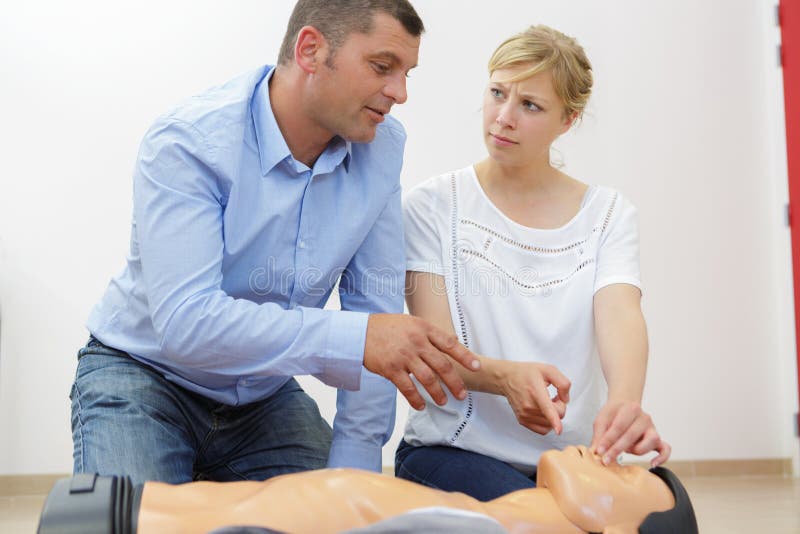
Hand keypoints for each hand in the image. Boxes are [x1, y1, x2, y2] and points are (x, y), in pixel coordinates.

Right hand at [363, 314, 479, 409]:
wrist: (359, 332)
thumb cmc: (386, 328)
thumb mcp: (410, 323)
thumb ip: (429, 334)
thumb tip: (451, 345)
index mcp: (423, 329)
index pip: (449, 343)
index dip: (465, 356)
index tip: (477, 367)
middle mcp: (416, 342)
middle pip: (442, 365)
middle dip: (455, 382)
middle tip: (462, 395)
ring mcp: (403, 355)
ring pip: (427, 378)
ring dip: (438, 393)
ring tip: (444, 402)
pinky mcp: (391, 368)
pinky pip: (407, 387)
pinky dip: (416, 399)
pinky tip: (421, 405)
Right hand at [499, 361, 570, 434]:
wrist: (507, 378)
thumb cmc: (526, 373)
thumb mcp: (548, 369)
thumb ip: (562, 383)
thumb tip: (566, 399)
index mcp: (536, 392)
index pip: (547, 409)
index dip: (554, 420)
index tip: (558, 430)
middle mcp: (529, 406)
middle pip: (556, 416)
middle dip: (560, 407)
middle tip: (555, 398)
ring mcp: (525, 415)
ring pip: (550, 424)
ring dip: (554, 415)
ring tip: (547, 403)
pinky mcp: (523, 421)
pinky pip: (542, 430)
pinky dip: (547, 424)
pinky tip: (544, 412)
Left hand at [590, 400, 670, 466]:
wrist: (626, 406)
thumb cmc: (613, 414)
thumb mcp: (602, 419)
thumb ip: (599, 434)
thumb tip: (596, 450)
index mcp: (630, 409)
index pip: (619, 426)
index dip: (608, 440)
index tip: (599, 451)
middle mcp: (644, 418)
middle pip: (631, 435)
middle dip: (617, 449)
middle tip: (606, 460)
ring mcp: (652, 428)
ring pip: (650, 442)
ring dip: (636, 450)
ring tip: (626, 450)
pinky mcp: (657, 439)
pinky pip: (665, 449)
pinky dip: (662, 458)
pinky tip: (652, 464)